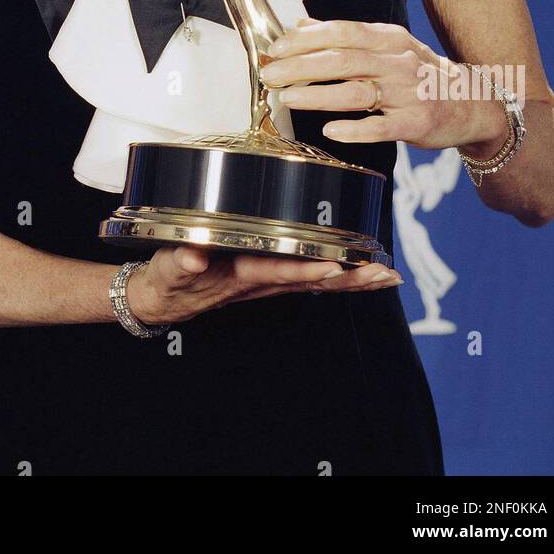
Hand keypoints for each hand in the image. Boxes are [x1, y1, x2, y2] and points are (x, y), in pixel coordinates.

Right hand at [126, 244, 402, 325]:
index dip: (307, 268)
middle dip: (348, 279)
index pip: (278, 270)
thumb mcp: (170, 268)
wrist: (166, 297)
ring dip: (353, 280)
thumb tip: (192, 256)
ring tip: (387, 276)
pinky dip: (340, 277)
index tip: (335, 264)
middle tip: (382, 274)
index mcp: (239, 274)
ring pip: (318, 282)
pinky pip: (311, 279)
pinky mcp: (271, 278)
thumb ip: (181, 261)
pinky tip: (364, 275)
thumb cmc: (169, 277)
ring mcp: (269, 282)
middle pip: (311, 280)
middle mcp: (262, 281)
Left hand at [259, 17, 510, 154]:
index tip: (276, 47)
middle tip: (271, 75)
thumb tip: (301, 24)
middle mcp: (398, 61)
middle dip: (302, 67)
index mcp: (389, 39)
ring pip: (357, 91)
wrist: (474, 103)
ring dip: (318, 95)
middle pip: (343, 60)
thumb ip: (347, 36)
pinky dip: (356, 129)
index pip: (342, 31)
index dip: (306, 39)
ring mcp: (409, 93)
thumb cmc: (422, 74)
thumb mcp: (390, 46)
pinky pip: (383, 126)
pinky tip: (330, 131)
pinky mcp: (417, 123)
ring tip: (287, 99)